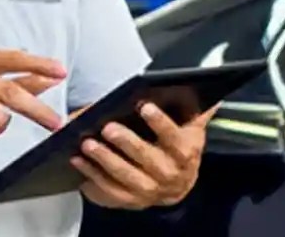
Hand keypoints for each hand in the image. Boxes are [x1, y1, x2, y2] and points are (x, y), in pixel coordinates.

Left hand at [72, 102, 216, 209]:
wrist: (176, 185)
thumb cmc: (177, 148)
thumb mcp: (190, 127)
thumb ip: (196, 107)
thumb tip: (206, 83)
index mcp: (186, 151)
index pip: (174, 136)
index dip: (160, 122)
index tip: (144, 105)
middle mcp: (170, 174)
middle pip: (148, 158)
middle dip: (127, 142)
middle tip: (107, 126)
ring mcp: (150, 190)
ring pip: (127, 176)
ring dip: (106, 160)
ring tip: (87, 143)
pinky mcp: (130, 200)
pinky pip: (110, 190)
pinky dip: (93, 176)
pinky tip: (78, 160)